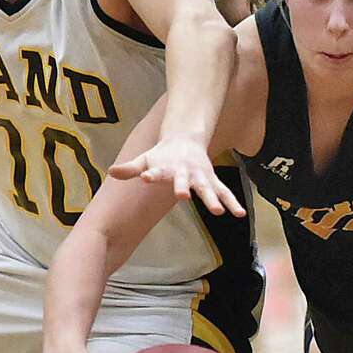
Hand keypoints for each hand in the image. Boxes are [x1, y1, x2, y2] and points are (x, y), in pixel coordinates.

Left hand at [108, 135, 244, 216]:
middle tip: (182, 196)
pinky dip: (232, 202)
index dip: (151, 174)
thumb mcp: (144, 160)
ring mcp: (200, 176)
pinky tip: (241, 213)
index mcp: (166, 167)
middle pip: (184, 181)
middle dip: (183, 188)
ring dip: (212, 199)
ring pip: (208, 188)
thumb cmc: (162, 155)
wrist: (185, 138)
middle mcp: (185, 172)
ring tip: (218, 212)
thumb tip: (111, 171)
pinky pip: (224, 192)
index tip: (146, 177)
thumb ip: (130, 168)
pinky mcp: (212, 180)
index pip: (156, 171)